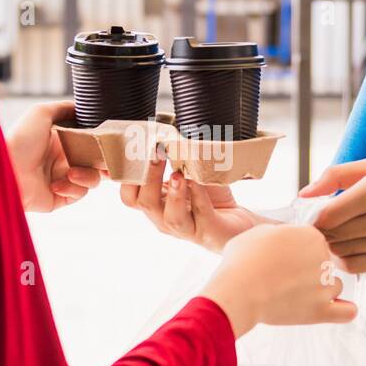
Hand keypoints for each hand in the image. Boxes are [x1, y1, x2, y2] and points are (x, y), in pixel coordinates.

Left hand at [6, 100, 101, 212]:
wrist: (6, 170)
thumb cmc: (20, 139)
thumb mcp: (41, 113)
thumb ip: (64, 108)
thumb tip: (81, 107)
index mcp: (61, 141)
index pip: (90, 142)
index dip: (102, 143)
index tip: (112, 143)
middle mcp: (63, 160)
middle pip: (96, 162)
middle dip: (104, 163)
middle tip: (108, 163)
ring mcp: (62, 179)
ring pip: (92, 179)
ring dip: (87, 176)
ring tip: (71, 173)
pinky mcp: (60, 198)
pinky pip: (79, 193)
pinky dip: (72, 188)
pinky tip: (56, 184)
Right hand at [120, 158, 263, 251]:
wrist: (237, 222)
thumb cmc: (210, 198)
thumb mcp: (188, 176)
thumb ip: (175, 160)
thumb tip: (167, 133)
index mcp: (156, 204)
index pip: (130, 197)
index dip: (127, 177)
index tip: (136, 151)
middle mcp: (165, 219)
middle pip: (146, 204)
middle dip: (149, 177)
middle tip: (157, 154)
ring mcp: (187, 229)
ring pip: (172, 218)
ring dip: (174, 194)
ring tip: (178, 175)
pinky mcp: (209, 232)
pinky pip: (201, 215)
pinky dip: (199, 196)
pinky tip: (200, 182)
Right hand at [200, 224, 356, 335]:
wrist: (238, 291)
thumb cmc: (242, 261)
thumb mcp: (258, 233)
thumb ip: (280, 233)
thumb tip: (284, 238)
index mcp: (311, 236)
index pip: (314, 242)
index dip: (298, 251)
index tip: (285, 259)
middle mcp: (324, 258)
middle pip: (326, 264)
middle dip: (309, 270)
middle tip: (284, 279)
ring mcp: (324, 286)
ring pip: (335, 286)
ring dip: (321, 290)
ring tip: (296, 296)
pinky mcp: (321, 311)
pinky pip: (347, 312)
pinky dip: (342, 311)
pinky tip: (330, 309)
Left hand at [300, 156, 365, 272]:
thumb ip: (337, 176)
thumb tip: (302, 195)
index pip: (328, 215)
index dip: (314, 217)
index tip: (313, 213)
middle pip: (334, 235)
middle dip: (320, 233)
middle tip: (317, 227)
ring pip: (343, 252)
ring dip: (331, 246)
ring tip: (332, 235)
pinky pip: (358, 266)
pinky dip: (344, 259)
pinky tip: (346, 247)